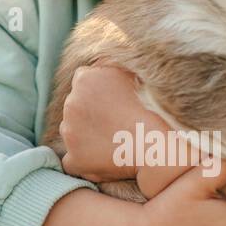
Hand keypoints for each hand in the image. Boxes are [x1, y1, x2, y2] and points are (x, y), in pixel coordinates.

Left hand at [59, 64, 156, 181]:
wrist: (155, 144)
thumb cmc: (150, 107)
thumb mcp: (132, 74)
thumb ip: (112, 66)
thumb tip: (104, 65)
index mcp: (85, 80)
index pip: (83, 82)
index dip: (98, 94)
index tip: (112, 103)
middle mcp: (71, 103)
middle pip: (76, 107)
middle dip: (90, 114)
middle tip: (116, 123)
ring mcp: (69, 132)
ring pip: (73, 132)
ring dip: (86, 136)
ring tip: (114, 142)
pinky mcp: (73, 158)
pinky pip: (74, 160)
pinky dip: (85, 161)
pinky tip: (105, 160)